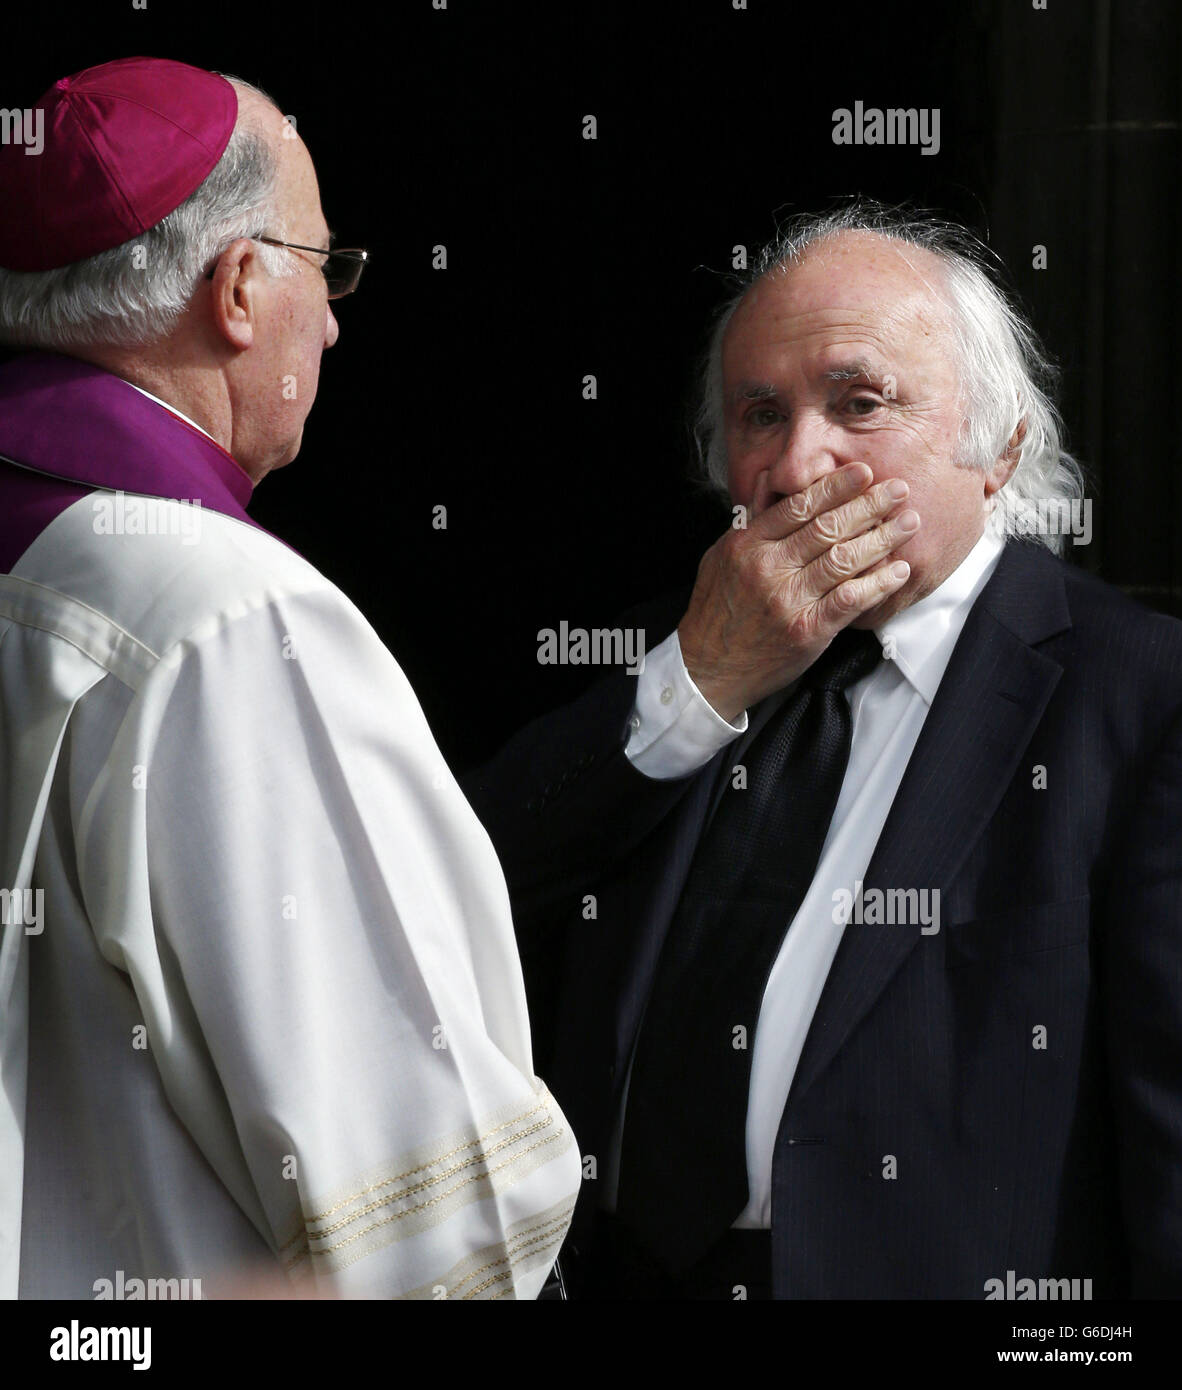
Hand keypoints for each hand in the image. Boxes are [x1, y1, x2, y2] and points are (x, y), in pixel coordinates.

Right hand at [677, 463, 919, 720]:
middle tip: (899, 488)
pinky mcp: (806, 631)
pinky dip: (878, 584)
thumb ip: (750, 519)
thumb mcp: (721, 556)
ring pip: (843, 560)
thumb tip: (770, 481)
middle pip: (826, 528)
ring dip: (881, 539)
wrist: (709, 668)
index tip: (864, 472)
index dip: (835, 486)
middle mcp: (768, 569)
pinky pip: (849, 601)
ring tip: (908, 523)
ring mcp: (788, 601)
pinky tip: (899, 570)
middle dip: (868, 505)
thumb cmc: (717, 611)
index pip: (798, 506)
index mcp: (747, 545)